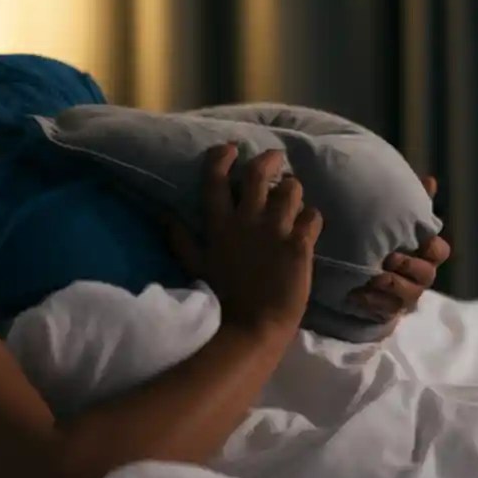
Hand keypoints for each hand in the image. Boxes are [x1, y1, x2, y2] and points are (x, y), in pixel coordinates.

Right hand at [165, 144, 323, 334]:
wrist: (253, 327)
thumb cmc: (222, 299)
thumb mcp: (195, 266)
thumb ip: (181, 239)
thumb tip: (165, 215)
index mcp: (220, 225)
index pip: (216, 179)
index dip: (222, 158)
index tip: (229, 149)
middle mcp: (247, 220)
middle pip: (259, 174)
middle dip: (269, 160)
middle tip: (275, 158)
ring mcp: (275, 231)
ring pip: (291, 189)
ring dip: (293, 190)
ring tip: (293, 199)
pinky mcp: (300, 245)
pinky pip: (312, 216)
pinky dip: (311, 218)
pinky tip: (308, 227)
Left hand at [348, 176, 451, 320]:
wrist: (350, 273)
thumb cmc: (377, 241)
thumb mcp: (389, 219)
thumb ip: (409, 202)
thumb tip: (431, 180)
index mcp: (423, 254)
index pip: (439, 252)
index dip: (433, 248)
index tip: (421, 242)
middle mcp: (418, 277)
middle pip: (426, 276)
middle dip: (409, 267)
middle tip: (390, 257)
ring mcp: (403, 297)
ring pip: (409, 296)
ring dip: (392, 285)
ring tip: (374, 278)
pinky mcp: (386, 311)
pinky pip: (386, 311)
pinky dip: (372, 302)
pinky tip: (356, 294)